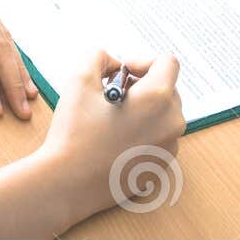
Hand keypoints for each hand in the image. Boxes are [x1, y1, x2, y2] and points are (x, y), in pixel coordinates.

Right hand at [38, 50, 183, 218]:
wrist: (68, 183)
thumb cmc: (75, 132)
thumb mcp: (80, 79)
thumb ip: (99, 56)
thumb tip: (113, 63)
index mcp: (158, 98)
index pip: (168, 62)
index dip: (142, 61)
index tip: (121, 74)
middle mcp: (172, 123)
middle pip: (168, 88)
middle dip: (142, 85)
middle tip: (113, 96)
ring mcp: (169, 148)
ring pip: (164, 114)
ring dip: (143, 109)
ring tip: (113, 119)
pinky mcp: (160, 167)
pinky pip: (159, 138)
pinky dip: (143, 132)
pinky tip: (115, 140)